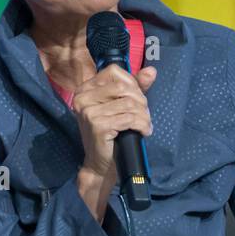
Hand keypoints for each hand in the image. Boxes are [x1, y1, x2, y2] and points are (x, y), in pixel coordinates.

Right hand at [72, 64, 157, 178]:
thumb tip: (152, 71)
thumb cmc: (111, 134)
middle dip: (141, 102)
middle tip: (144, 116)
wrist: (101, 164)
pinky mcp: (98, 125)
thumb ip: (135, 87)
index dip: (132, 83)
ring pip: (130, 104)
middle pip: (124, 88)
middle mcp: (82, 98)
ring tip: (144, 125)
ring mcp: (88, 112)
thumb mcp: (121, 106)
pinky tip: (143, 131)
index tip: (137, 99)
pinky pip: (129, 118)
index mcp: (85, 90)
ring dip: (144, 116)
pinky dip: (142, 125)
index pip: (114, 71)